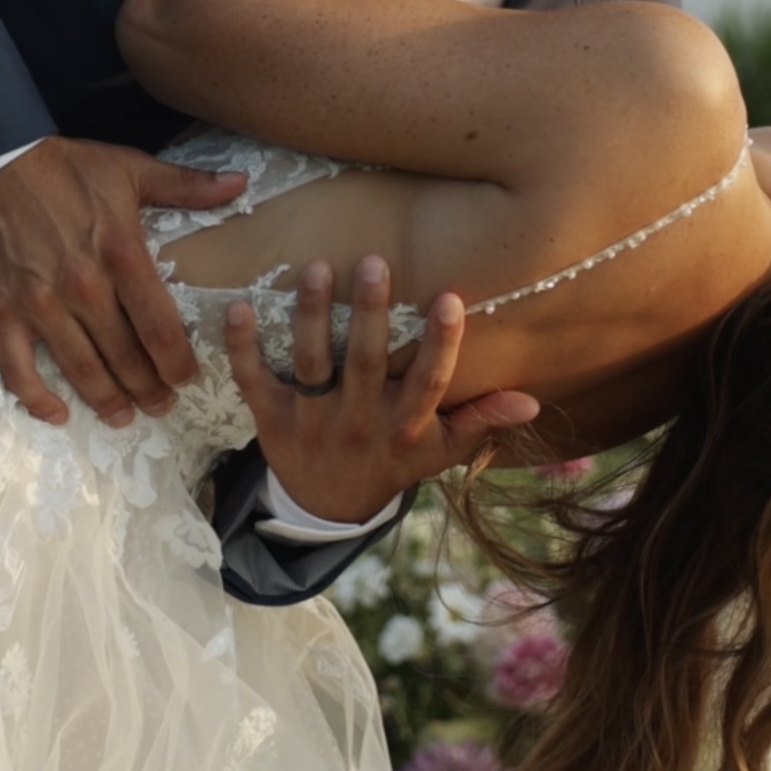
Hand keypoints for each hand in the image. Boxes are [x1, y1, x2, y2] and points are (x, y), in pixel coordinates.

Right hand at [0, 135, 246, 427]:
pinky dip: (36, 399)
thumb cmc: (65, 166)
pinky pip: (17, 369)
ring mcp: (38, 304)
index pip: (159, 326)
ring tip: (123, 418)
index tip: (187, 379)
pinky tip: (56, 416)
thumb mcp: (131, 168)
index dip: (176, 362)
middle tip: (161, 407)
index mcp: (121, 254)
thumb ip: (186, 185)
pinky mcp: (0, 311)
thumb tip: (241, 183)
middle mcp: (82, 287)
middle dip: (148, 389)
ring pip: (80, 369)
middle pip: (125, 356)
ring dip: (105, 400)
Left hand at [225, 255, 541, 523]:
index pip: (427, 383)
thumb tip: (531, 402)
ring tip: (318, 267)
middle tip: (375, 263)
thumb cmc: (392, 463)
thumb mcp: (441, 451)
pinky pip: (254, 381)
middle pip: (364, 365)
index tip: (449, 299)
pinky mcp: (271, 420)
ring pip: (311, 365)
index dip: (440, 344)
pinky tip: (239, 306)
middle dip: (370, 314)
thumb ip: (481, 420)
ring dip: (313, 316)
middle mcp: (359, 424)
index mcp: (404, 429)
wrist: (326, 507)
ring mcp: (312, 422)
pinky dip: (242, 346)